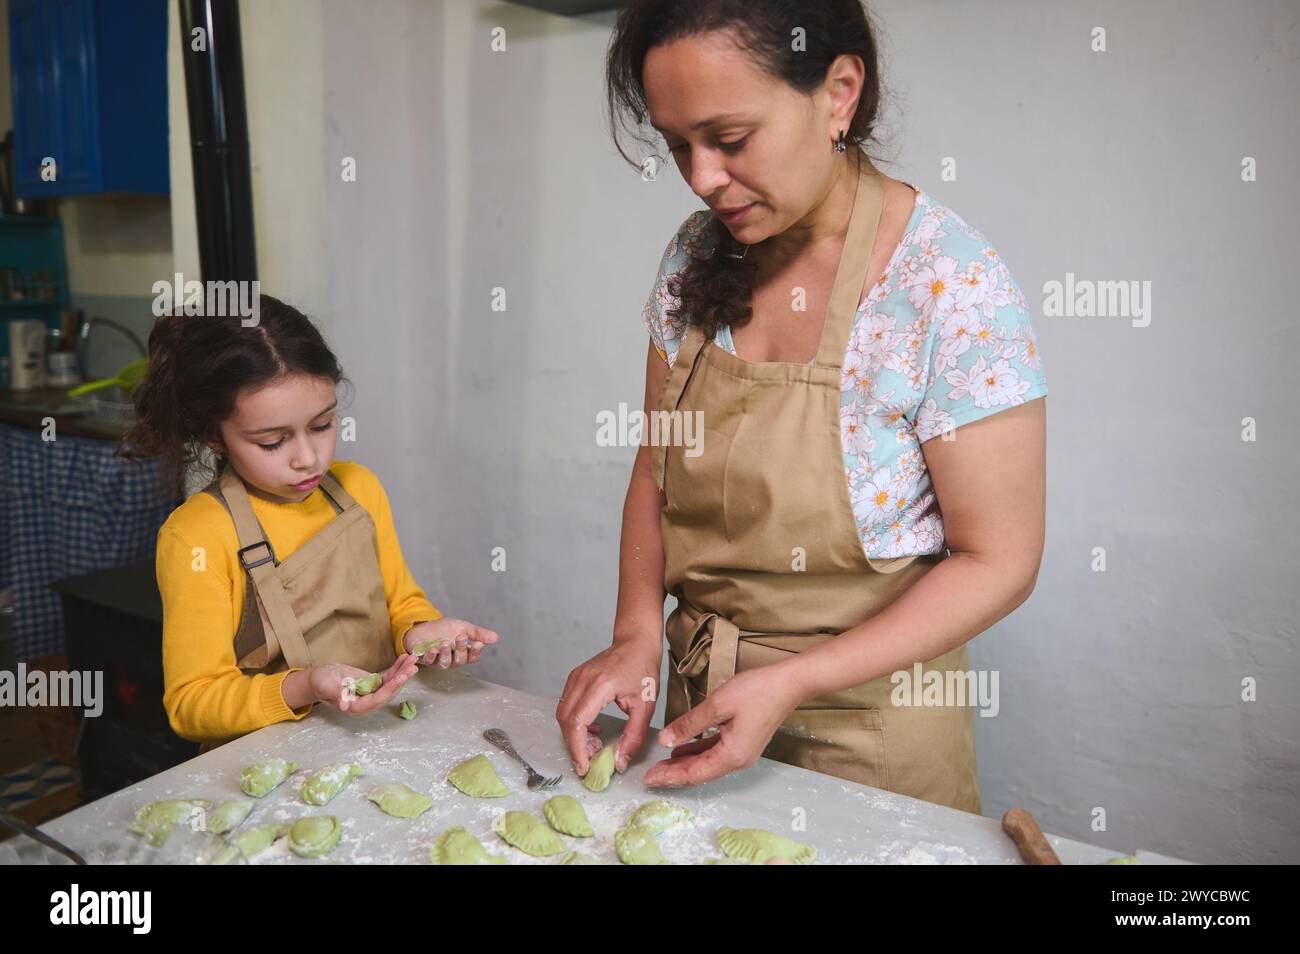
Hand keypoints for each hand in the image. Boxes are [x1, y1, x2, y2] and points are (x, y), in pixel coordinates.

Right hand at [310, 654, 418, 713]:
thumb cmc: (320, 682)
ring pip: (391, 684)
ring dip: (402, 672)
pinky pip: (387, 677)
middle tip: (412, 666)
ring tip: (412, 659)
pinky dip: (396, 668)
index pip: (377, 699)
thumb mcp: (326, 686)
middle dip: (401, 679)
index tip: (401, 677)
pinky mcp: (373, 684)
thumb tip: (344, 706)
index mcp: (357, 707)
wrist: (319, 678)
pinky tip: (404, 659)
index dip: (390, 688)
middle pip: (389, 692)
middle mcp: (367, 702)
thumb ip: (337, 695)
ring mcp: (372, 693)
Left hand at [404, 618, 498, 668]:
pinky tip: (432, 648)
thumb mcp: (462, 627)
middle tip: (460, 636)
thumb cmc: (443, 629)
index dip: (476, 652)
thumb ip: (477, 633)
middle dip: (460, 649)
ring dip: (445, 654)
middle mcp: (451, 660)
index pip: (472, 657)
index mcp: (462, 653)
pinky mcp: (423, 659)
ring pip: (444, 663)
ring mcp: (437, 661)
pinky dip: (430, 656)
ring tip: (444, 642)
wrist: (422, 626)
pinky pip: (427, 661)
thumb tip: (496, 637)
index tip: (478, 643)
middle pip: (459, 661)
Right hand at [556, 636, 662, 776]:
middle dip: (574, 745)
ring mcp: (576, 677)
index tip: (584, 766)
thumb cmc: (643, 670)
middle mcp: (583, 679)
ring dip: (574, 735)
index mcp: (600, 685)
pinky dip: (574, 722)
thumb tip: (619, 762)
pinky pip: (566, 705)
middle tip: (591, 759)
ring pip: (562, 714)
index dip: (577, 748)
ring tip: (595, 744)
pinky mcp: (575, 678)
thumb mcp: (645, 707)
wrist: (636, 642)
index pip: (577, 722)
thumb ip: (633, 737)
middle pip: (565, 720)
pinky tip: (593, 729)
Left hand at [641, 664, 801, 787]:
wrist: (787, 683)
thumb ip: (689, 725)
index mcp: (732, 755)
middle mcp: (738, 760)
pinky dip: (696, 753)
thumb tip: (665, 741)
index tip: (649, 779)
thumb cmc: (757, 691)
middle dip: (673, 774)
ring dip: (683, 764)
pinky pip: (714, 753)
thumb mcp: (717, 705)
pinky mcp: (742, 742)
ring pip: (706, 764)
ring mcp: (742, 752)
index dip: (670, 777)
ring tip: (661, 764)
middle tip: (649, 775)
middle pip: (699, 772)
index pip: (694, 773)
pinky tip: (681, 749)